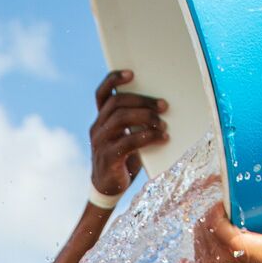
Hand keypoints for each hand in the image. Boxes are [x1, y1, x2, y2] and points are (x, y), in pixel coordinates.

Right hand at [91, 70, 168, 198]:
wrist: (108, 189)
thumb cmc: (123, 159)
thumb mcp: (126, 137)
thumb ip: (134, 123)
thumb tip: (161, 107)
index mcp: (101, 120)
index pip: (102, 94)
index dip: (114, 80)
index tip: (132, 73)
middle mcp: (97, 128)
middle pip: (117, 104)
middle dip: (142, 101)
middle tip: (164, 105)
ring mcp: (101, 143)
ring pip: (121, 119)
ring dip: (146, 117)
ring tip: (163, 123)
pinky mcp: (108, 158)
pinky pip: (128, 142)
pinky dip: (148, 137)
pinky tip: (162, 137)